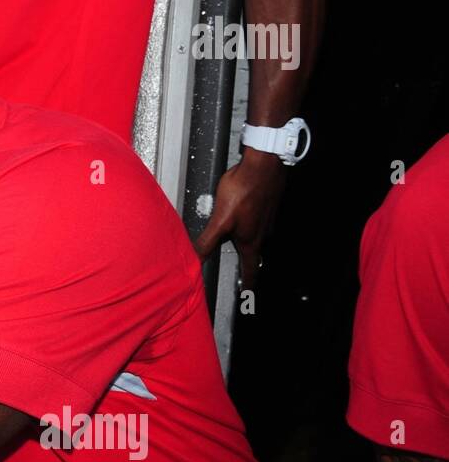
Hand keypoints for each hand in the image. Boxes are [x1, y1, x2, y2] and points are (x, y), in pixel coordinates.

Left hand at [193, 148, 287, 289]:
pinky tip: (239, 216)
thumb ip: (207, 241)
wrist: (264, 164)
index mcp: (251, 241)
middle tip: (241, 273)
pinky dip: (246, 224)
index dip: (247, 285)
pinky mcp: (265, 206)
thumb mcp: (220, 220)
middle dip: (245, 264)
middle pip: (252, 254)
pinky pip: (254, 221)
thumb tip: (195, 260)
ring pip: (253, 237)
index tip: (247, 296)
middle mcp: (262, 233)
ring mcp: (265, 219)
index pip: (250, 270)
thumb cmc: (244, 189)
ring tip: (234, 244)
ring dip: (244, 242)